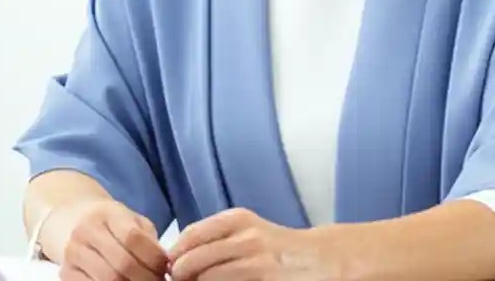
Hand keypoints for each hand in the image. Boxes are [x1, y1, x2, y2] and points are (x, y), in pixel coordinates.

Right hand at [49, 199, 168, 280]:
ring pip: (108, 280)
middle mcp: (87, 231)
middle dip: (146, 279)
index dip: (154, 258)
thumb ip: (149, 240)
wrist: (73, 221)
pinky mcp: (65, 272)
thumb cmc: (113, 224)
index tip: (166, 269)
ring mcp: (73, 252)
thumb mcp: (132, 221)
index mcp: (108, 213)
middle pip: (122, 264)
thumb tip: (167, 266)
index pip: (133, 238)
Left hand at [169, 209, 333, 280]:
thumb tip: (175, 259)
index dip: (175, 255)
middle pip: (190, 261)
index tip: (173, 267)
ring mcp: (256, 263)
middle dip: (180, 276)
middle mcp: (245, 237)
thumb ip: (215, 238)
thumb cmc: (277, 248)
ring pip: (205, 279)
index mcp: (237, 220)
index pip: (189, 236)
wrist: (321, 259)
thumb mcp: (248, 231)